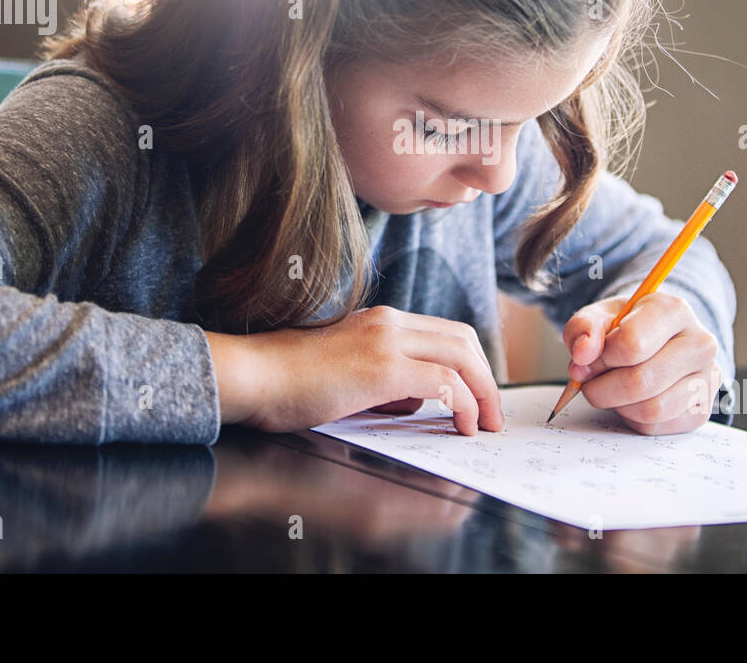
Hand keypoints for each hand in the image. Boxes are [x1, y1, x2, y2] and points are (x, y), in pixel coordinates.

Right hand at [207, 305, 504, 435]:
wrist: (253, 375)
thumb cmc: (288, 381)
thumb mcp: (348, 377)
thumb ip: (384, 385)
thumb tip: (414, 404)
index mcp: (381, 322)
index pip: (446, 333)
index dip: (472, 365)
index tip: (481, 397)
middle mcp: (390, 323)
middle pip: (463, 340)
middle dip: (487, 378)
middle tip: (493, 414)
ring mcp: (387, 342)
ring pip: (461, 356)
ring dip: (482, 391)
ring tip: (485, 423)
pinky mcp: (382, 368)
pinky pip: (442, 382)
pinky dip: (462, 403)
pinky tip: (461, 424)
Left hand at [562, 292, 722, 435]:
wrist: (656, 342)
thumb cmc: (626, 328)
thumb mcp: (599, 317)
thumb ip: (583, 328)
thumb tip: (583, 353)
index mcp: (674, 310)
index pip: (632, 343)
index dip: (600, 358)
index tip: (586, 359)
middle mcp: (699, 344)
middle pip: (640, 381)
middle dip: (602, 388)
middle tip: (590, 382)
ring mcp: (707, 379)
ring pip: (650, 409)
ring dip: (617, 405)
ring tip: (611, 388)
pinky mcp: (700, 410)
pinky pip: (656, 425)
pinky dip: (633, 418)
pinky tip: (631, 400)